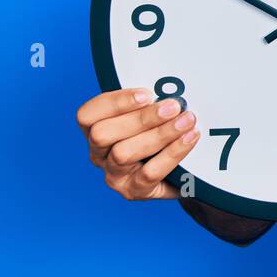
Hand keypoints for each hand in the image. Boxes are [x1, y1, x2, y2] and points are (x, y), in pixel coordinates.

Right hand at [76, 88, 198, 199]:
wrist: (179, 173)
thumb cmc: (159, 136)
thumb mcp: (148, 117)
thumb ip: (148, 103)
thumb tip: (169, 85)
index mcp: (95, 130)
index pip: (87, 115)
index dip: (114, 103)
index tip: (147, 94)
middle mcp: (98, 155)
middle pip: (102, 134)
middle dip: (140, 118)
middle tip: (173, 106)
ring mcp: (114, 176)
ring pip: (123, 153)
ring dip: (159, 134)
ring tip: (186, 121)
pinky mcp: (134, 191)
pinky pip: (149, 173)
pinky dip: (172, 153)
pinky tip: (190, 138)